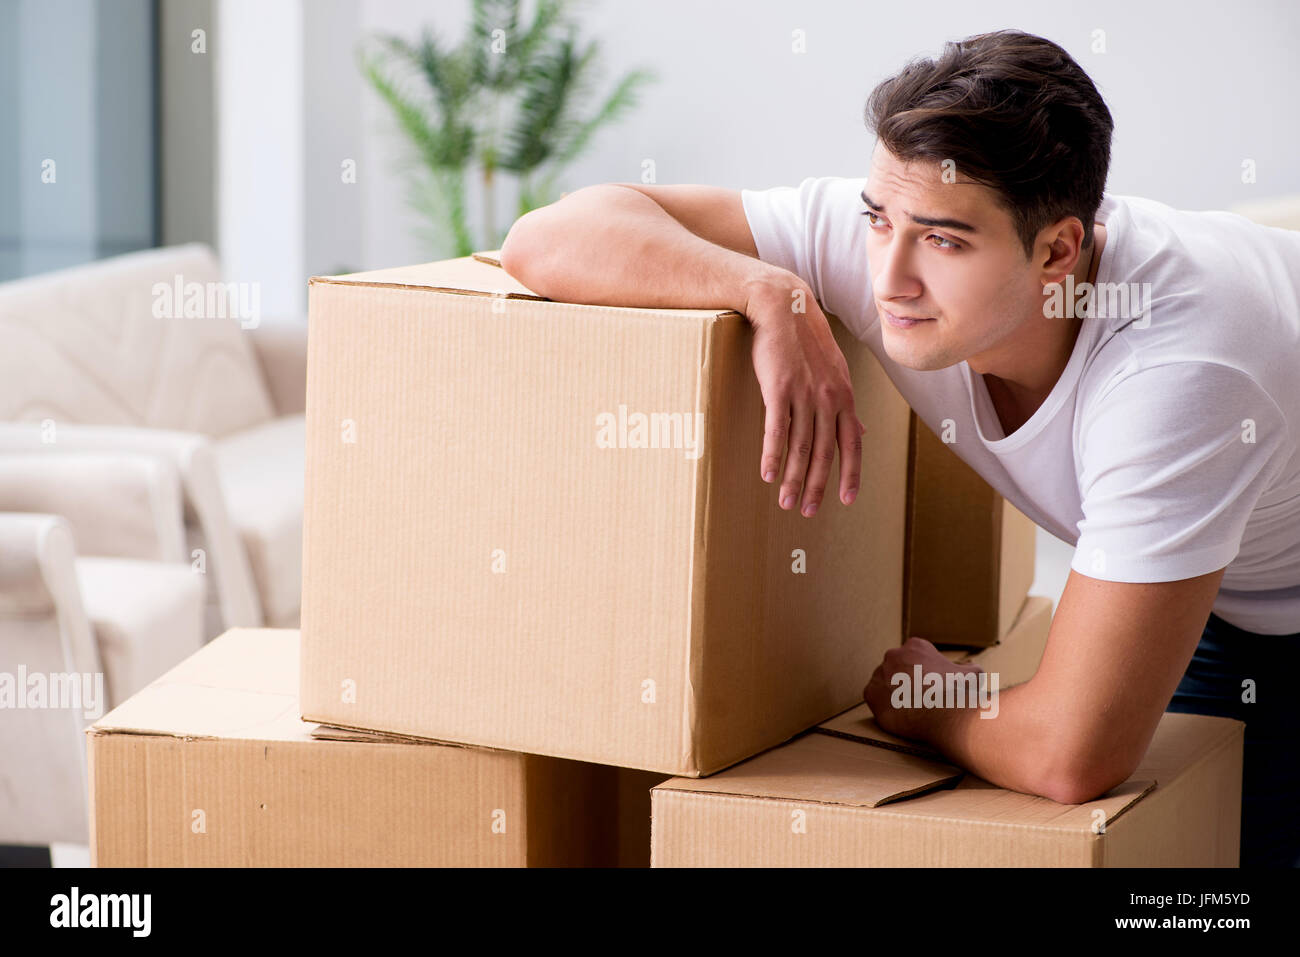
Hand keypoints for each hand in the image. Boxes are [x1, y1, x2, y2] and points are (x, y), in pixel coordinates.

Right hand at [744, 275, 865, 516]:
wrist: (783, 306)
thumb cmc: (806, 340)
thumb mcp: (835, 371)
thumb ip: (845, 404)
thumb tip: (859, 430)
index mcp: (844, 396)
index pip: (852, 444)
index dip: (850, 475)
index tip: (846, 500)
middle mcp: (828, 398)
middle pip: (826, 453)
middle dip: (817, 486)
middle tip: (807, 512)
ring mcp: (804, 394)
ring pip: (801, 447)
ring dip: (793, 479)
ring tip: (785, 501)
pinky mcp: (779, 388)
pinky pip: (777, 429)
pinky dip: (772, 454)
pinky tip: (767, 473)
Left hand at [863, 637, 983, 740]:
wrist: (939, 712)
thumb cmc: (955, 692)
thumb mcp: (972, 675)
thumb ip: (971, 668)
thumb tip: (973, 669)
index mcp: (915, 646)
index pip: (915, 657)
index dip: (924, 672)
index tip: (931, 685)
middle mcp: (893, 655)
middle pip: (897, 668)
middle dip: (906, 681)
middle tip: (919, 697)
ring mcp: (879, 673)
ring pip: (885, 682)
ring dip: (893, 692)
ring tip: (908, 708)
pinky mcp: (870, 692)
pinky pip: (874, 697)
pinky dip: (883, 705)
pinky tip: (897, 713)